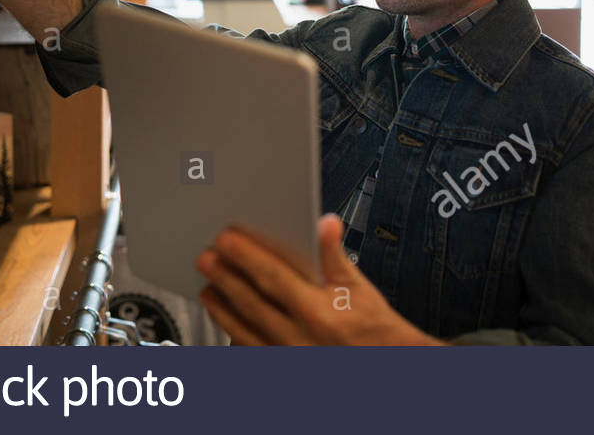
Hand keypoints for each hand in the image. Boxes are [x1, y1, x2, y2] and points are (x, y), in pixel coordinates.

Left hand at [196, 215, 445, 345]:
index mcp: (319, 312)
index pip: (273, 277)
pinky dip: (236, 337)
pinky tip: (227, 324)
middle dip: (225, 278)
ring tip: (208, 290)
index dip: (246, 256)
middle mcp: (299, 338)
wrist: (389, 367)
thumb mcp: (360, 287)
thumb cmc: (375, 331)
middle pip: (251, 303)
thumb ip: (335, 254)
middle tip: (205, 259)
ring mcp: (289, 357)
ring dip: (223, 309)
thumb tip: (325, 224)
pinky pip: (252, 353)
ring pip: (245, 331)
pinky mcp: (285, 369)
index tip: (226, 240)